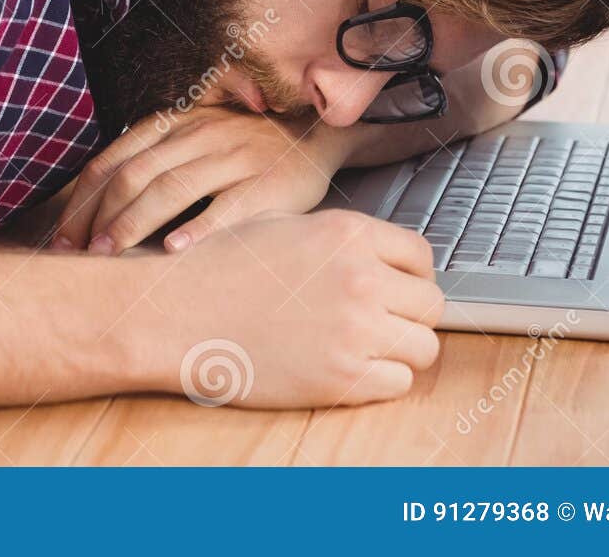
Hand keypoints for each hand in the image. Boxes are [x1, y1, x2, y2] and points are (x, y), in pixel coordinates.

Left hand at [54, 105, 343, 254]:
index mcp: (174, 125)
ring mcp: (234, 157)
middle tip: (82, 254)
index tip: (64, 238)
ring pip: (173, 188)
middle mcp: (200, 135)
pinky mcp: (267, 184)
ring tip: (112, 253)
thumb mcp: (193, 137)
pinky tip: (175, 249)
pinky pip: (228, 206)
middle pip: (136, 175)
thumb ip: (152, 159)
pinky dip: (199, 228)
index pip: (113, 161)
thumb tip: (92, 206)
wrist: (314, 137)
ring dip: (135, 223)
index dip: (83, 200)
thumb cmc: (242, 148)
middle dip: (101, 217)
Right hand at [144, 209, 444, 406]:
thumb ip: (338, 238)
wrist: (178, 314)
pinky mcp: (343, 378)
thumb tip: (377, 256)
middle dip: (410, 313)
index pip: (422, 256)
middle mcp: (361, 279)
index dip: (411, 274)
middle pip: (431, 304)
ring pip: (423, 347)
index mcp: (347, 234)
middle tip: (383, 320)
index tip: (398, 287)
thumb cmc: (217, 269)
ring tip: (366, 346)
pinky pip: (398, 383)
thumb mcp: (281, 225)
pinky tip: (349, 368)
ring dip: (401, 349)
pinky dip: (382, 380)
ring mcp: (356, 331)